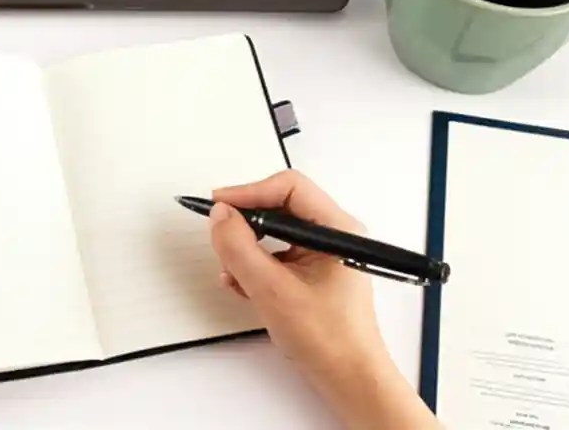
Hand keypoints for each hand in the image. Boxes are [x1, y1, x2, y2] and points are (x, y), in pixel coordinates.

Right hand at [208, 170, 439, 429]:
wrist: (349, 380)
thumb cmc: (329, 339)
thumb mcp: (272, 290)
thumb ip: (240, 248)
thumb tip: (220, 216)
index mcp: (337, 229)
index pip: (288, 188)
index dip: (249, 192)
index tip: (219, 205)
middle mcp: (333, 236)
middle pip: (280, 207)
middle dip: (247, 223)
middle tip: (221, 236)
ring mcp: (324, 255)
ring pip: (276, 233)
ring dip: (248, 249)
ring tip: (233, 272)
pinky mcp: (313, 273)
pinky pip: (278, 256)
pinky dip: (257, 267)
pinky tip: (243, 285)